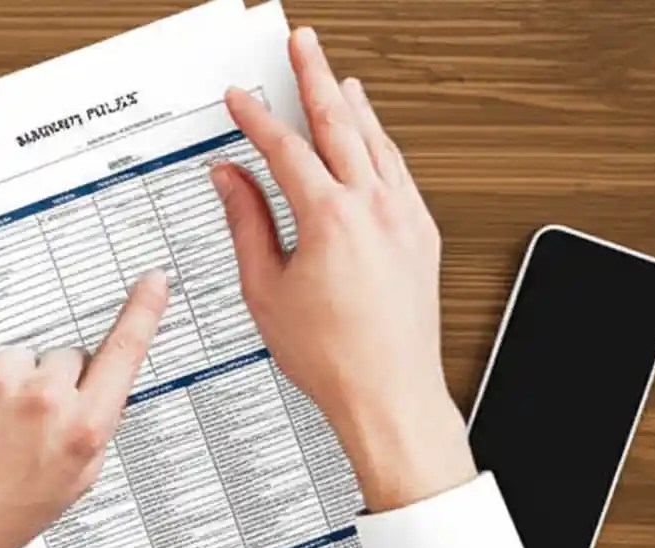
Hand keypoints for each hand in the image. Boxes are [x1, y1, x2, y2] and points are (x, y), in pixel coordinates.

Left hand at [0, 271, 168, 547]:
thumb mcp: (71, 484)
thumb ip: (92, 430)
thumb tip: (101, 388)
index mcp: (81, 430)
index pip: (124, 354)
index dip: (143, 312)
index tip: (154, 281)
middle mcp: (43, 398)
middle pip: (67, 357)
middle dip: (55, 383)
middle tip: (27, 427)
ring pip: (22, 357)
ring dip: (11, 382)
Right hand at [211, 27, 475, 511]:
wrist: (390, 394)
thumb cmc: (332, 357)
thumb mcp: (266, 290)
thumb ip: (247, 224)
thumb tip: (232, 180)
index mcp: (330, 218)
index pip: (286, 149)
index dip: (257, 118)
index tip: (242, 98)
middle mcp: (374, 208)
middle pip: (340, 122)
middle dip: (315, 78)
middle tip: (302, 46)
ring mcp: (405, 218)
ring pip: (377, 141)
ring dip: (355, 105)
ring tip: (338, 79)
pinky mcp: (423, 235)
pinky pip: (400, 171)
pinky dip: (382, 144)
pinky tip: (374, 139)